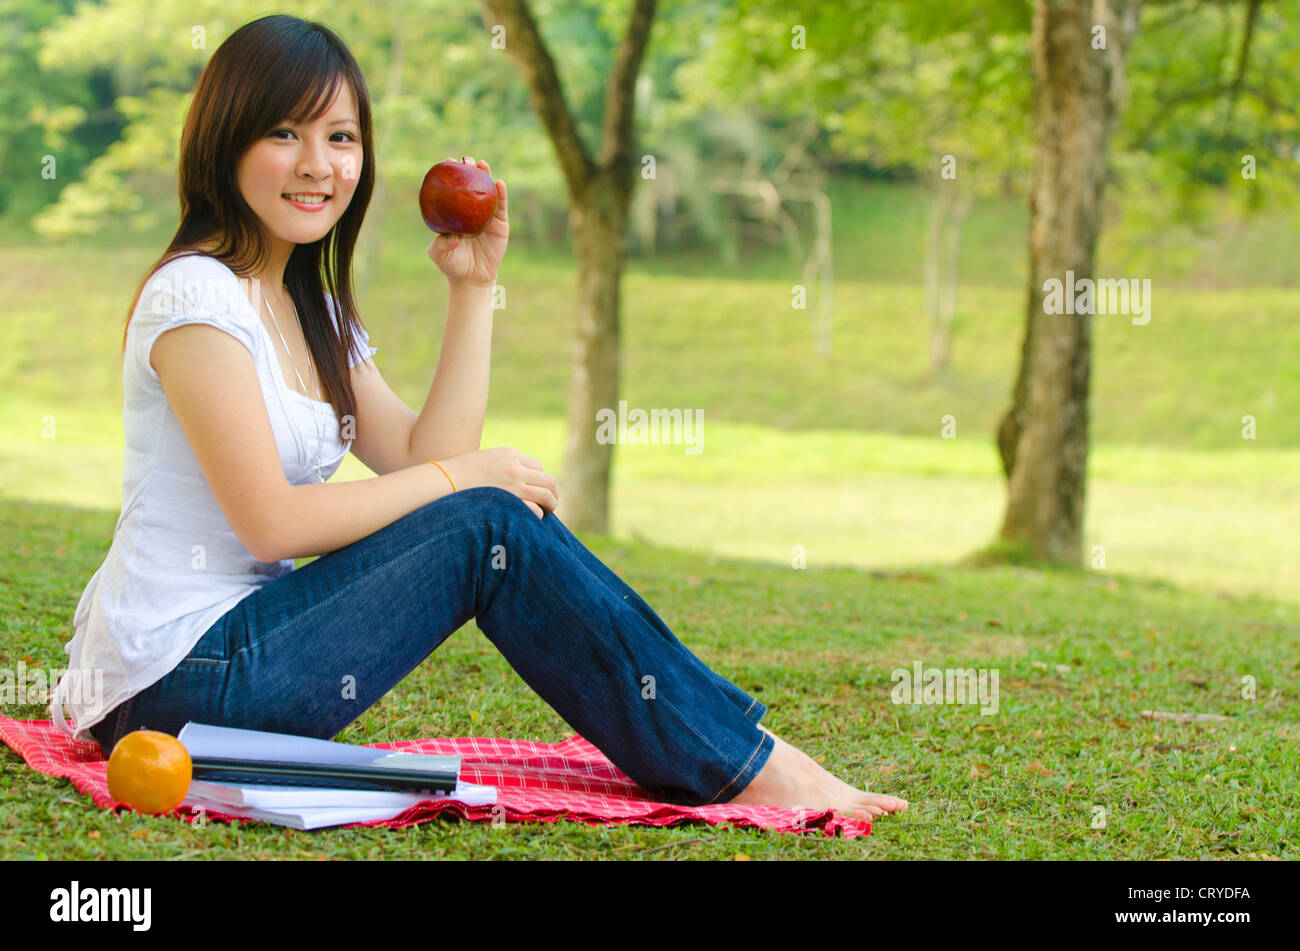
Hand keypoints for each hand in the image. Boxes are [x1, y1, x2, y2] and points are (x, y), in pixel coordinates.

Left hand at [427, 156, 507, 288]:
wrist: (472, 279)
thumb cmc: (452, 264)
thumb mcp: (440, 254)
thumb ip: (441, 245)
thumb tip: (453, 237)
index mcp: (454, 213)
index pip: (452, 189)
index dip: (450, 175)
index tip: (447, 163)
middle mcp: (470, 211)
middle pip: (470, 185)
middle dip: (468, 169)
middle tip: (466, 160)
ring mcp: (486, 216)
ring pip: (487, 192)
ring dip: (485, 176)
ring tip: (482, 165)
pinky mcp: (500, 223)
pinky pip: (501, 206)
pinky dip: (501, 194)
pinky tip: (499, 183)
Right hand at [439, 446, 557, 518]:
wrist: (443, 481)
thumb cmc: (459, 473)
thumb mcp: (485, 460)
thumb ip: (503, 466)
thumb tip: (516, 480)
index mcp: (510, 454)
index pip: (538, 467)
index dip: (538, 480)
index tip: (535, 490)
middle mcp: (516, 468)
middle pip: (548, 480)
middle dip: (553, 493)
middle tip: (551, 503)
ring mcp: (514, 485)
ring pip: (547, 495)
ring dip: (551, 505)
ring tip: (548, 512)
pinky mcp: (510, 502)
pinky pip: (535, 510)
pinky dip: (538, 515)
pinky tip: (532, 519)